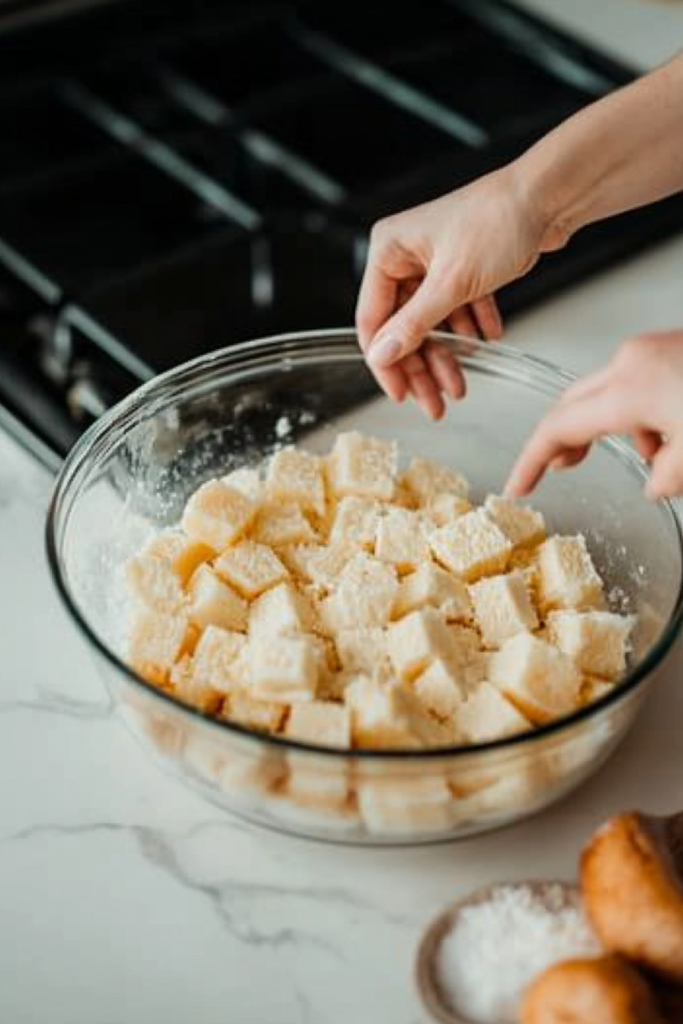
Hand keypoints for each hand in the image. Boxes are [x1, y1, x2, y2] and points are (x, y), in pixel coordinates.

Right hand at [355, 163, 559, 418]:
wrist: (550, 195)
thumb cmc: (499, 221)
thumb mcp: (451, 283)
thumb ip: (414, 325)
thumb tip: (381, 356)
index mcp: (388, 250)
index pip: (373, 320)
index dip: (386, 362)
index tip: (401, 394)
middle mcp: (406, 255)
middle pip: (403, 327)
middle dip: (422, 366)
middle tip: (436, 403)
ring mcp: (434, 261)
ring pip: (432, 322)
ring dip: (448, 353)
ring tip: (462, 384)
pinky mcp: (462, 266)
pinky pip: (457, 307)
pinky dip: (471, 326)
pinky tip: (488, 339)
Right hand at [506, 331, 682, 499]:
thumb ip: (667, 476)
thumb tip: (657, 483)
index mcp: (628, 390)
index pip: (557, 428)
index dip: (531, 462)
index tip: (518, 485)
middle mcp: (631, 362)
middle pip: (574, 405)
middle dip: (567, 440)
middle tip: (562, 467)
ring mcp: (650, 348)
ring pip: (610, 393)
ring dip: (617, 426)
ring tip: (656, 453)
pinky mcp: (669, 345)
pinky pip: (637, 379)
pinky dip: (641, 408)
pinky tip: (672, 426)